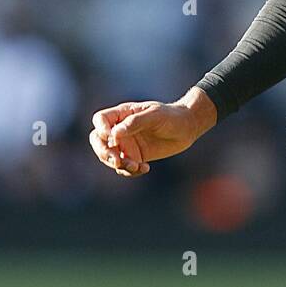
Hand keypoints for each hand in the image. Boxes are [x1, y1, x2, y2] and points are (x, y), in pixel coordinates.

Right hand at [89, 88, 216, 178]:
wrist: (187, 129)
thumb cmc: (171, 116)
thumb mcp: (154, 115)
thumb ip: (135, 123)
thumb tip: (115, 134)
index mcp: (122, 114)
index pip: (100, 120)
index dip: (101, 129)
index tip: (112, 138)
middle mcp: (120, 130)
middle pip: (98, 141)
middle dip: (104, 152)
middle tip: (117, 161)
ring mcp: (127, 144)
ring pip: (110, 158)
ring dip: (119, 165)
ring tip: (136, 166)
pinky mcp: (135, 157)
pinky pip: (124, 168)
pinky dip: (130, 172)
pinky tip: (145, 168)